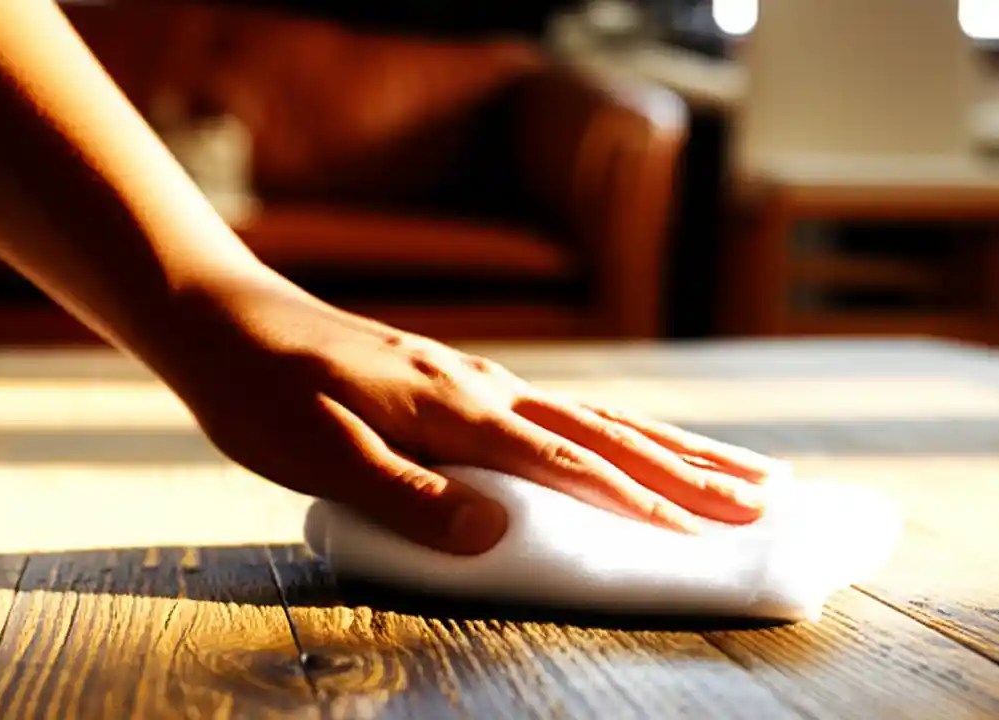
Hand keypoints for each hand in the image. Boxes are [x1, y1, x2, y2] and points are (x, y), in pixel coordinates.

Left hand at [140, 270, 785, 554]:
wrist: (232, 322)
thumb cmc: (265, 395)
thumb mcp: (317, 456)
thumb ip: (408, 497)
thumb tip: (497, 535)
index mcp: (459, 411)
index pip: (569, 465)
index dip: (637, 505)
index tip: (703, 540)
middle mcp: (488, 389)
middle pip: (611, 431)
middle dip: (692, 470)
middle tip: (767, 499)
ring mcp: (484, 381)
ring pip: (601, 414)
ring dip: (676, 444)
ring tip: (741, 467)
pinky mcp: (470, 382)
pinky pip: (569, 408)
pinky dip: (624, 428)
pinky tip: (639, 439)